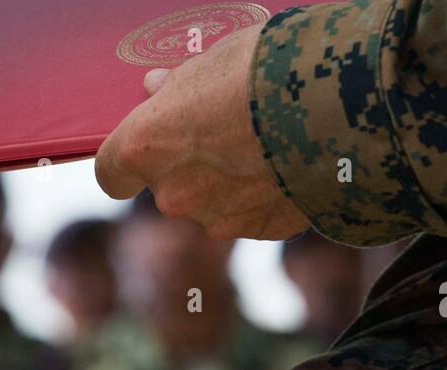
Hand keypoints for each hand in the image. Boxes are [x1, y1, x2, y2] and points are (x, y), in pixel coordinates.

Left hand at [94, 27, 309, 240]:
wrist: (336, 104)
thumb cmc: (263, 69)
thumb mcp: (212, 62)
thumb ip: (178, 87)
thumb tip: (157, 89)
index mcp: (144, 148)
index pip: (110, 172)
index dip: (124, 163)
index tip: (142, 151)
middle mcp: (172, 194)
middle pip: (168, 188)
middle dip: (191, 167)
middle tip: (228, 130)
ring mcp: (216, 219)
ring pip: (212, 204)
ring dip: (231, 183)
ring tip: (270, 143)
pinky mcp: (260, 231)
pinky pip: (254, 214)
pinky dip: (266, 196)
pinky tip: (293, 163)